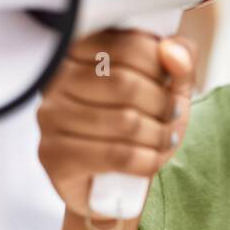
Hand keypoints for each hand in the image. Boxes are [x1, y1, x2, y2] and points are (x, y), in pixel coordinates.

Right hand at [36, 27, 195, 218]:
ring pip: (125, 121)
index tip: (170, 84)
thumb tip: (172, 52)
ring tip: (165, 139)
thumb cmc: (137, 127)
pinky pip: (118, 155)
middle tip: (172, 115)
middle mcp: (55, 79)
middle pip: (126, 83)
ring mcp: (50, 117)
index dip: (162, 67)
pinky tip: (152, 159)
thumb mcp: (167, 88)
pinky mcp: (53, 155)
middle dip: (162, 104)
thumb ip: (179, 61)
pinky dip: (148, 160)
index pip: (129, 46)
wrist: (111, 184)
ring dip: (159, 134)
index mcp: (79, 50)